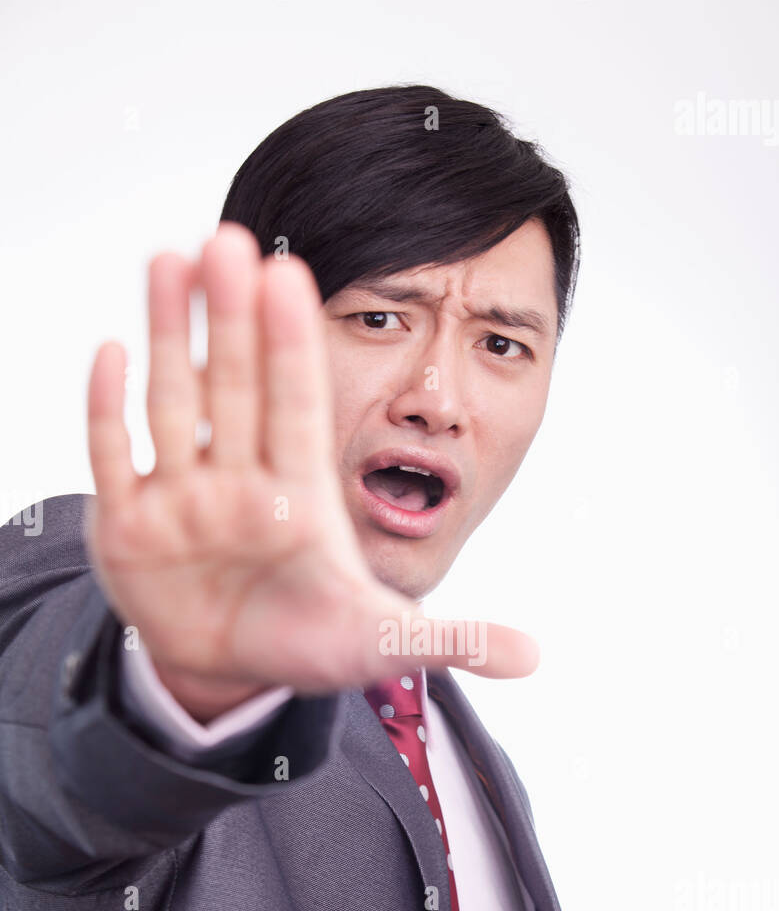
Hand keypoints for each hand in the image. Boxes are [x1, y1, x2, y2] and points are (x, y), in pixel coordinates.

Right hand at [85, 223, 538, 717]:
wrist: (233, 671)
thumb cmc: (309, 642)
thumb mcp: (384, 645)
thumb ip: (454, 641)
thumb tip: (536, 657)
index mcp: (303, 494)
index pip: (299, 406)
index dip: (292, 345)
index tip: (291, 275)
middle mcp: (241, 482)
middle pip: (237, 386)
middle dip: (231, 317)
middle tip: (228, 239)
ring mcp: (183, 500)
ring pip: (174, 404)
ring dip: (169, 336)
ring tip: (168, 261)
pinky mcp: (131, 530)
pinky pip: (116, 461)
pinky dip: (109, 412)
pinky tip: (112, 353)